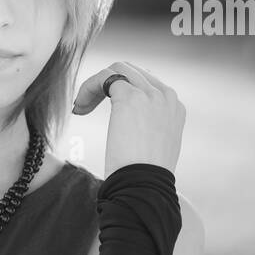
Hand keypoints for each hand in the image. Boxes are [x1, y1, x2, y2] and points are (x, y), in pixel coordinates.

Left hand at [71, 61, 185, 176]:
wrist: (144, 184)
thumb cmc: (143, 175)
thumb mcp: (155, 147)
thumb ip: (149, 128)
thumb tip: (131, 125)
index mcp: (174, 107)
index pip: (146, 82)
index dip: (120, 90)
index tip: (102, 107)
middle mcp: (165, 96)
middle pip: (131, 72)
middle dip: (106, 85)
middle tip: (87, 106)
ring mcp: (150, 94)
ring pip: (117, 70)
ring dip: (95, 85)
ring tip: (81, 107)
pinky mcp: (130, 97)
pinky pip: (104, 78)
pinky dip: (88, 88)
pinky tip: (80, 109)